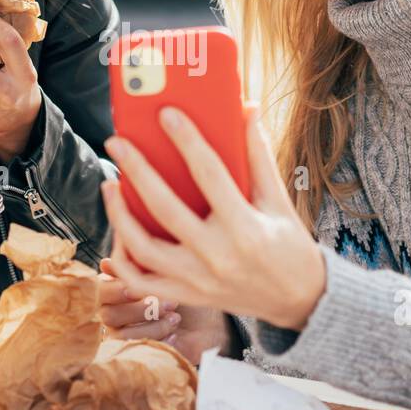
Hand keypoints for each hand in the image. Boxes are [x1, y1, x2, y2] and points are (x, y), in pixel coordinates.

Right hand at [97, 257, 229, 364]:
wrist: (209, 321)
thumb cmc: (183, 291)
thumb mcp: (162, 274)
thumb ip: (135, 268)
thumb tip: (106, 264)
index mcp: (114, 289)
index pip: (100, 291)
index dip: (116, 291)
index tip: (138, 289)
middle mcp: (114, 312)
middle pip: (108, 315)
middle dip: (140, 310)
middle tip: (170, 303)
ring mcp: (124, 335)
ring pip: (122, 336)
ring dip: (153, 326)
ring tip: (176, 318)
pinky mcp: (137, 353)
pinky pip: (138, 351)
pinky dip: (159, 341)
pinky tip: (175, 335)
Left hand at [100, 105, 326, 331]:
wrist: (299, 301)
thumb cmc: (288, 244)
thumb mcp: (278, 199)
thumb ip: (257, 154)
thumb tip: (247, 109)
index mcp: (245, 227)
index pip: (210, 175)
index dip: (187, 140)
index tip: (166, 114)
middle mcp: (218, 256)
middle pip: (165, 208)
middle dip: (136, 171)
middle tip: (117, 142)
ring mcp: (198, 281)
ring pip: (142, 248)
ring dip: (119, 215)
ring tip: (111, 185)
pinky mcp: (187, 295)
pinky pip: (141, 280)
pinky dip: (122, 258)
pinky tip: (118, 232)